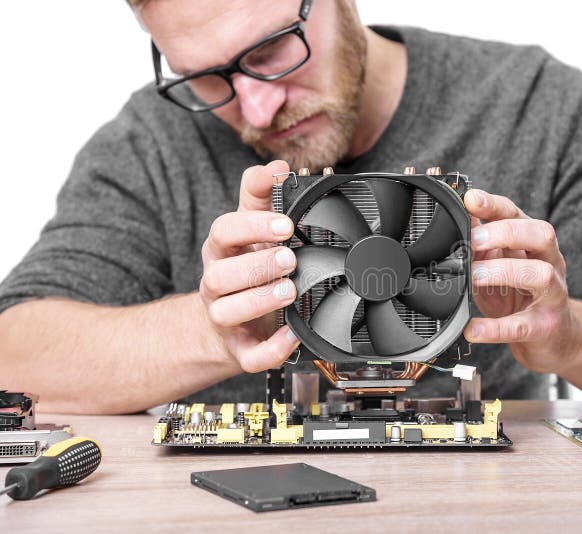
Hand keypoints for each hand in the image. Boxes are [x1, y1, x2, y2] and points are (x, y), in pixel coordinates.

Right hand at [199, 160, 299, 372]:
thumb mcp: (253, 228)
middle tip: (290, 258)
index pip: (224, 232)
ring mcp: (226, 318)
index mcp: (222, 251)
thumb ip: (263, 195)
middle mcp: (218, 284)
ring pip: (228, 313)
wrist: (233, 322)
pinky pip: (250, 356)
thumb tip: (278, 165)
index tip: (286, 223)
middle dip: (256, 265)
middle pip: (221, 275)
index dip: (252, 226)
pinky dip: (270, 350)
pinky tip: (292, 335)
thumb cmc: (247, 266)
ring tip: (289, 290)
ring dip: (259, 301)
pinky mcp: (241, 349)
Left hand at [462, 189, 581, 373]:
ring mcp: (552, 294)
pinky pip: (522, 325)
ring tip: (475, 277)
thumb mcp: (497, 263)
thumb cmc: (521, 296)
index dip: (494, 205)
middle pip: (541, 234)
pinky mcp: (544, 326)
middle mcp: (548, 262)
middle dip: (506, 232)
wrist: (554, 337)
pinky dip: (495, 328)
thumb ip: (479, 242)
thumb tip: (458, 216)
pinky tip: (473, 329)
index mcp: (532, 242)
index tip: (471, 200)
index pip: (517, 214)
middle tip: (475, 240)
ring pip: (541, 274)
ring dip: (504, 272)